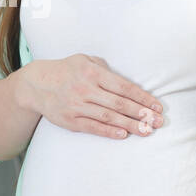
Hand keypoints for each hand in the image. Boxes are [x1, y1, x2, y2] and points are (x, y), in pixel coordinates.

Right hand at [14, 54, 163, 139]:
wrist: (36, 84)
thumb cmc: (66, 70)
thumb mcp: (84, 60)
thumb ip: (105, 68)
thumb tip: (126, 83)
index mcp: (93, 72)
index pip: (124, 86)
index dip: (142, 97)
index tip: (157, 106)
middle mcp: (85, 88)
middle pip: (119, 103)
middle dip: (141, 113)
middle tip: (158, 122)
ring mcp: (77, 105)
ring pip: (108, 117)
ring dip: (130, 125)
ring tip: (147, 131)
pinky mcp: (70, 120)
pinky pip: (93, 127)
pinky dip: (109, 131)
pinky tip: (123, 135)